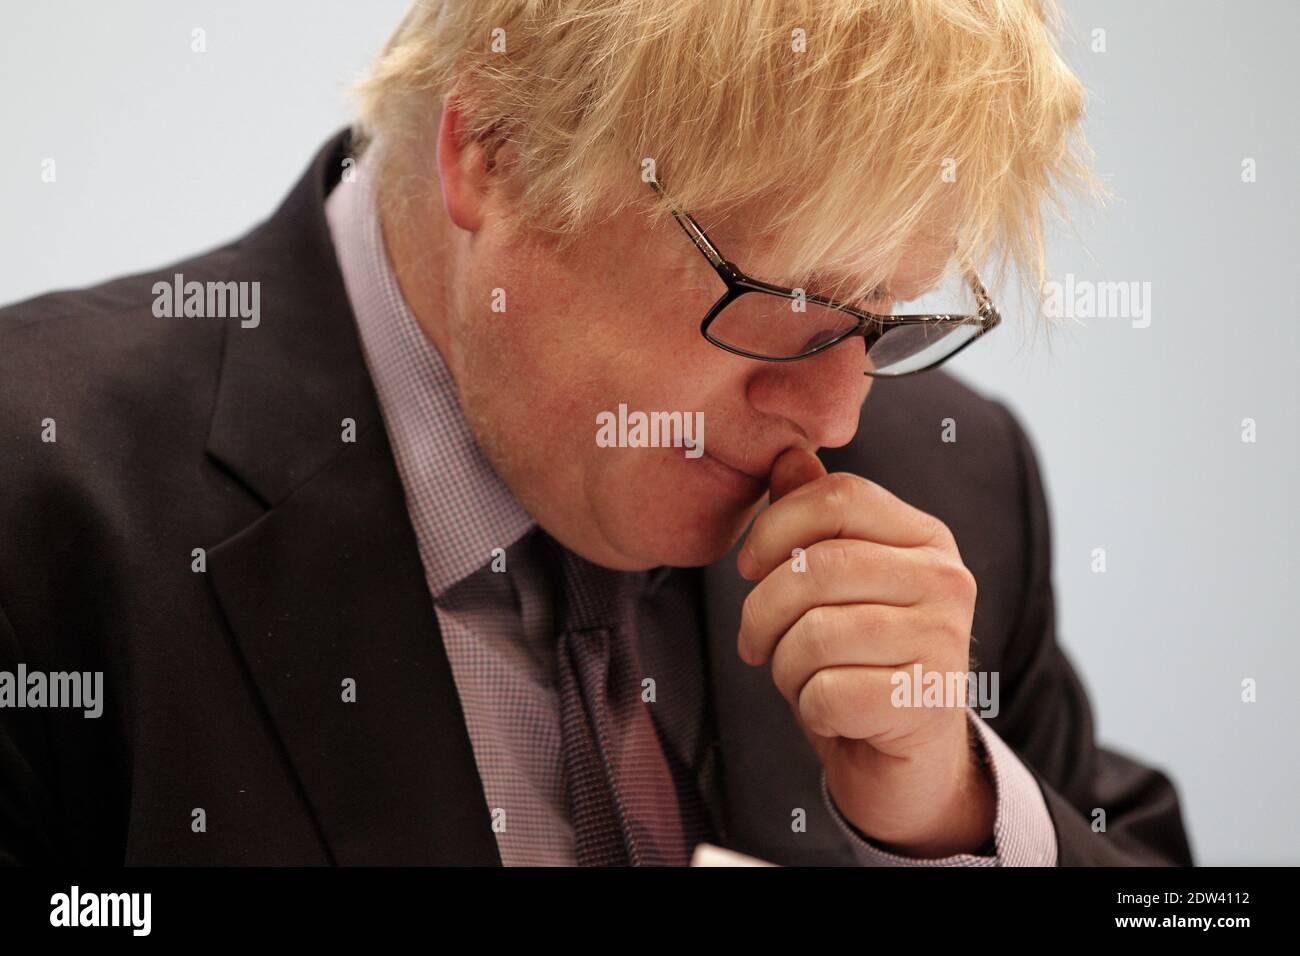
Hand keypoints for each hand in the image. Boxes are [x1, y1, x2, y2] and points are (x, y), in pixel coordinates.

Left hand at [736, 448, 994, 857]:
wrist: (904, 761)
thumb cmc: (859, 661)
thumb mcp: (832, 584)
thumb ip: (813, 519)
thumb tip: (789, 455)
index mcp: (924, 537)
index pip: (839, 496)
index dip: (775, 525)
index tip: (748, 566)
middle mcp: (947, 580)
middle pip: (817, 567)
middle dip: (762, 610)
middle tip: (755, 642)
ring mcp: (946, 642)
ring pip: (816, 634)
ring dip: (784, 665)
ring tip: (801, 677)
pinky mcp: (929, 704)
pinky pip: (828, 692)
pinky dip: (809, 708)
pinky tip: (831, 713)